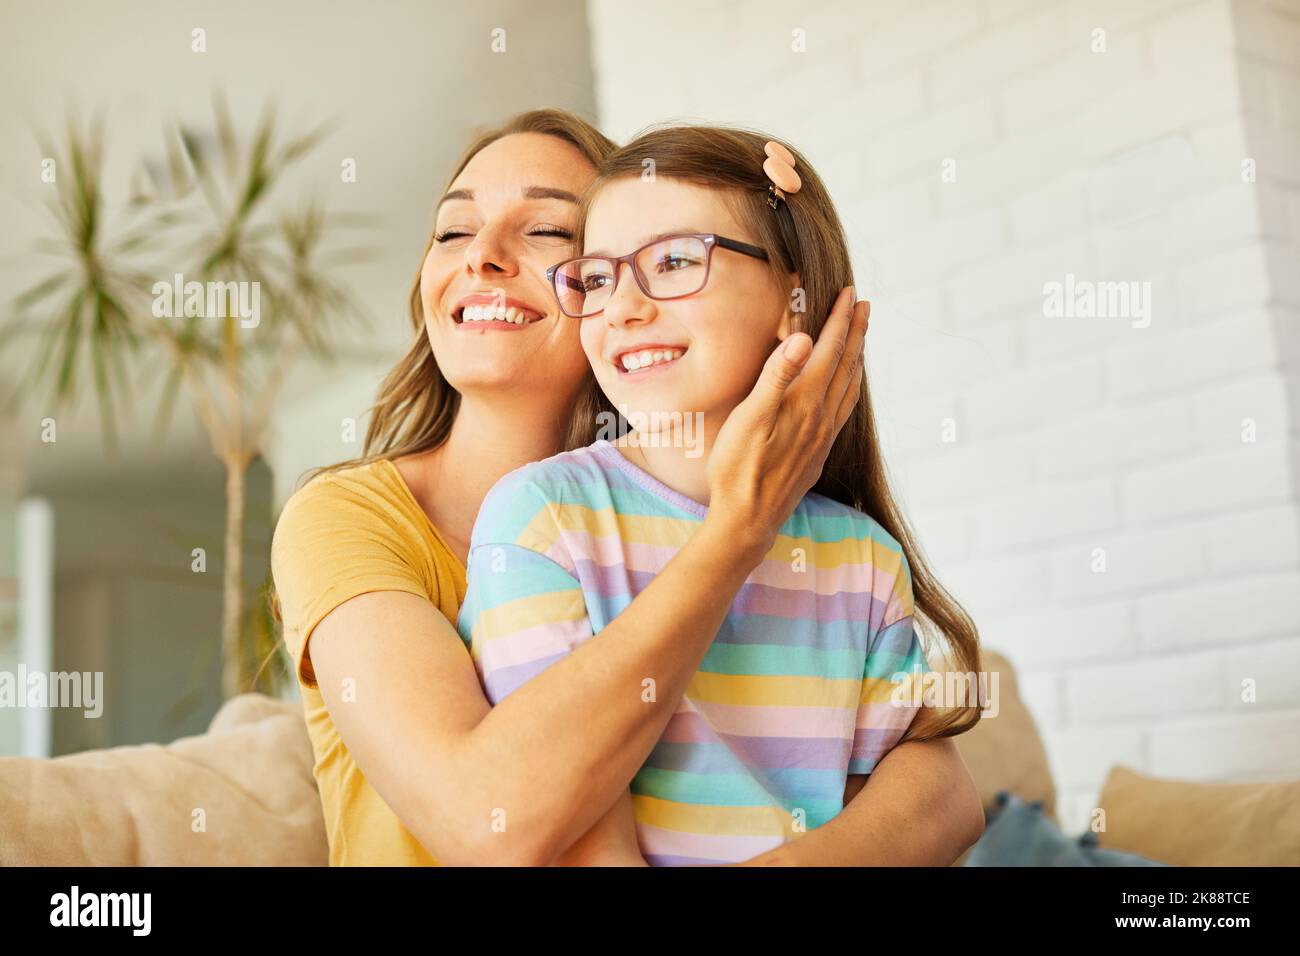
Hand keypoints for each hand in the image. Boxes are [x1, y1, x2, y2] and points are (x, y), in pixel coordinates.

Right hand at [706, 287, 868, 560]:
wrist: (748, 518)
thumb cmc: (738, 468)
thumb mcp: (749, 418)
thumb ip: (777, 376)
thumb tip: (802, 338)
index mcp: (805, 401)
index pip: (828, 350)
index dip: (839, 320)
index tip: (849, 294)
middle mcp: (821, 416)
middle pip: (845, 364)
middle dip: (854, 331)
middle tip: (863, 305)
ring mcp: (822, 435)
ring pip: (848, 386)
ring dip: (856, 357)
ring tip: (860, 337)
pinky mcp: (818, 451)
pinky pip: (844, 408)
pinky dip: (850, 386)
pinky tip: (847, 387)